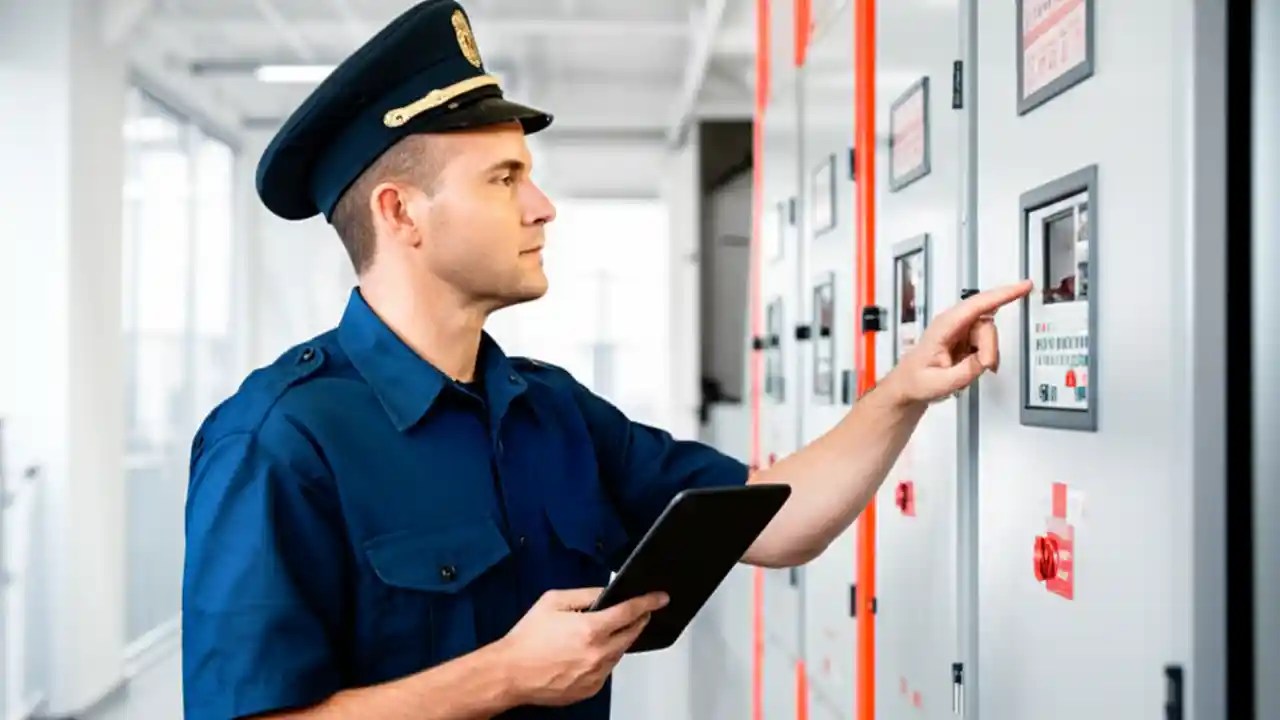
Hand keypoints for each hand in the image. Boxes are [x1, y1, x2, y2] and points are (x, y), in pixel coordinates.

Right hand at [495, 588, 669, 706]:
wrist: (510, 672)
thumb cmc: (527, 639)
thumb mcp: (553, 602)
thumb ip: (584, 594)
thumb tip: (605, 593)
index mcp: (590, 629)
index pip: (630, 612)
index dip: (648, 602)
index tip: (660, 598)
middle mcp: (597, 653)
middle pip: (631, 634)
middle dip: (638, 620)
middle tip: (639, 612)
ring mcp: (595, 674)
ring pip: (619, 653)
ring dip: (619, 640)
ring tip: (601, 632)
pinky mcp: (590, 689)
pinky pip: (606, 670)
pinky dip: (604, 658)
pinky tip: (587, 652)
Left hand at [882, 280, 1032, 404]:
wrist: (908, 387)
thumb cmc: (916, 381)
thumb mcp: (940, 383)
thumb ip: (965, 371)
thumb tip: (984, 360)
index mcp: (943, 326)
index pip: (976, 305)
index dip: (1002, 294)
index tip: (1022, 287)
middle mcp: (952, 323)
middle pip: (986, 324)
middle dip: (990, 348)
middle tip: (983, 367)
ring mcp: (960, 330)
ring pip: (988, 335)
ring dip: (987, 354)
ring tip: (968, 370)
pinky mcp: (966, 338)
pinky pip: (986, 343)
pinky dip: (986, 356)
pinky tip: (974, 366)